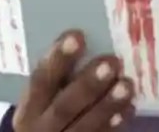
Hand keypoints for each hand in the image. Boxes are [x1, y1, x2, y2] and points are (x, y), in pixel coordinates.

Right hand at [13, 30, 136, 131]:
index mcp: (29, 108)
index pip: (40, 81)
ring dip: (108, 104)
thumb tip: (88, 39)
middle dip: (88, 84)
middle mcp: (42, 127)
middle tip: (111, 62)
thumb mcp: (43, 99)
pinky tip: (129, 108)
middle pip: (64, 106)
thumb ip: (59, 78)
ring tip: (127, 84)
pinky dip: (114, 124)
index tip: (77, 36)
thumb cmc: (48, 111)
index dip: (58, 59)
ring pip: (84, 126)